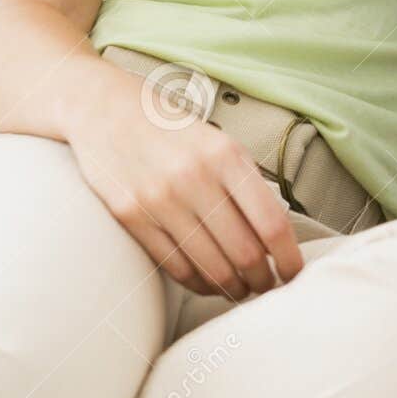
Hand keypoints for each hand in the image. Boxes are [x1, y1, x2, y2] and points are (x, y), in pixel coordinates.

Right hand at [66, 70, 303, 299]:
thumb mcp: (217, 140)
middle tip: (266, 285)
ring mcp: (160, 199)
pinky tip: (208, 282)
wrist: (103, 108)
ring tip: (240, 288)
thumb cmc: (168, 126)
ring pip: (211, 268)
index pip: (271, 224)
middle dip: (262, 280)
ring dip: (233, 288)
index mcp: (226, 156)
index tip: (293, 272)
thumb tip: (274, 234)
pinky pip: (175, 266)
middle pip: (244, 254)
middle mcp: (195, 178)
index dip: (289, 259)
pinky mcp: (132, 216)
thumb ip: (244, 181)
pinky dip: (198, 283)